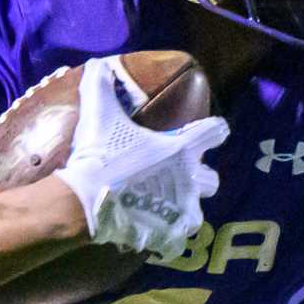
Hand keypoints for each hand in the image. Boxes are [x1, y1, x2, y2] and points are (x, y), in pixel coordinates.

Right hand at [55, 56, 227, 256]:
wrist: (87, 201)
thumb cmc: (100, 155)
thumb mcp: (99, 115)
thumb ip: (101, 87)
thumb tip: (98, 64)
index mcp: (183, 150)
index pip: (216, 132)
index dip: (215, 129)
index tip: (213, 131)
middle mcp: (191, 181)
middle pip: (212, 180)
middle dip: (200, 178)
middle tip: (180, 176)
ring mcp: (182, 211)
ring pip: (197, 213)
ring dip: (185, 209)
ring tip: (166, 207)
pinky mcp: (169, 234)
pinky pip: (177, 240)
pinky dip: (166, 237)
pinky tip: (153, 232)